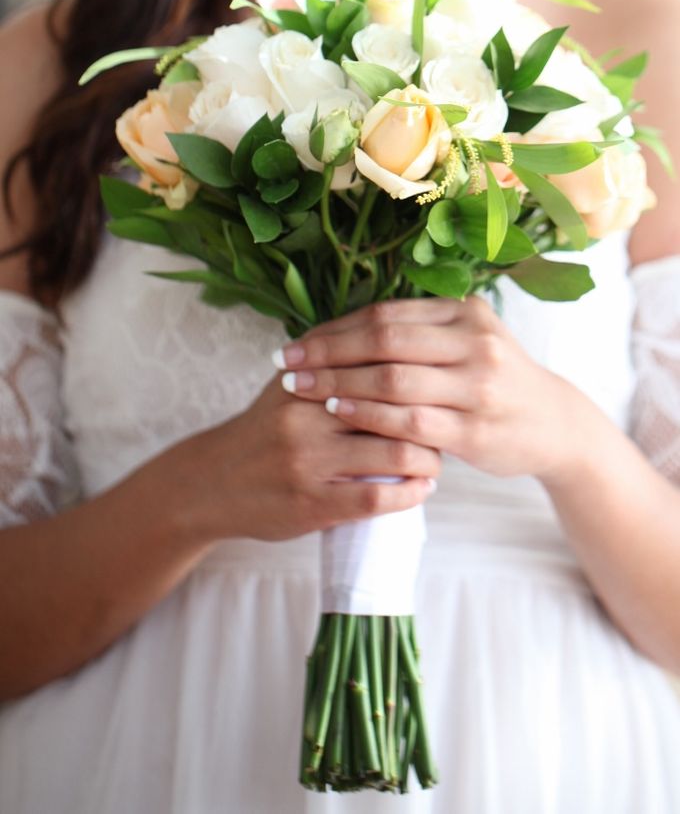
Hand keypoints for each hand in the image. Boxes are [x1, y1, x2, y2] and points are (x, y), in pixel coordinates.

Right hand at [181, 374, 439, 543]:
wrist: (210, 483)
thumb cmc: (264, 431)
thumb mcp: (289, 386)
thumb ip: (334, 363)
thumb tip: (398, 339)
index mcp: (305, 379)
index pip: (379, 365)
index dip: (418, 374)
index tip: (439, 384)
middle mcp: (305, 415)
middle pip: (393, 405)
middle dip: (431, 415)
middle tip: (447, 423)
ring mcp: (308, 461)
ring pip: (394, 454)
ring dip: (429, 458)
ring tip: (435, 459)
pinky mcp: (311, 504)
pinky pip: (376, 499)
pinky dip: (409, 493)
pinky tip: (421, 488)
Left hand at [274, 297, 588, 485]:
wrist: (555, 425)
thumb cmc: (494, 383)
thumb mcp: (468, 341)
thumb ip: (418, 333)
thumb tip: (342, 332)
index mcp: (465, 312)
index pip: (385, 314)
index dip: (335, 328)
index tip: (298, 342)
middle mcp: (474, 342)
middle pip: (384, 340)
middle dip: (327, 352)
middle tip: (286, 363)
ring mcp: (477, 386)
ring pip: (393, 378)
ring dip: (339, 383)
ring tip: (300, 388)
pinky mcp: (474, 430)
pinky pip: (410, 420)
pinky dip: (368, 415)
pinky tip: (338, 413)